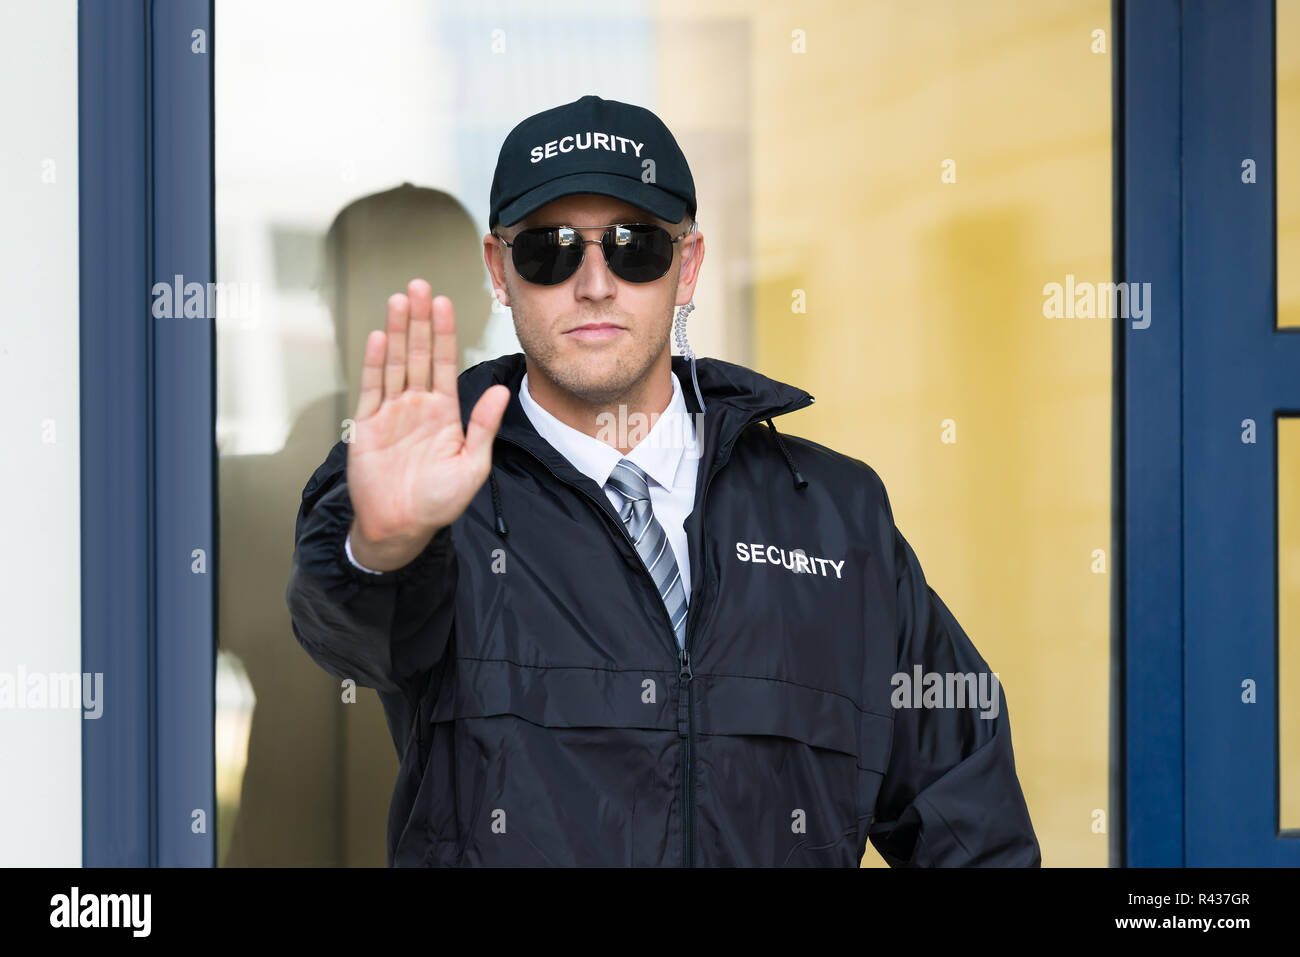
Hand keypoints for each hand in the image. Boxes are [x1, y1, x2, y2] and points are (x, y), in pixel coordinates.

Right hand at [346, 280, 509, 569]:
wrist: (401, 528)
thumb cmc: (438, 502)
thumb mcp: (472, 464)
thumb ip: (484, 426)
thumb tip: (500, 391)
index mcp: (444, 412)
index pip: (444, 363)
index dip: (444, 332)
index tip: (443, 303)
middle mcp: (417, 406)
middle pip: (418, 354)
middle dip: (419, 320)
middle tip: (418, 286)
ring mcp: (392, 413)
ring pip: (395, 363)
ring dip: (397, 332)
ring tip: (399, 300)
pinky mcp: (368, 425)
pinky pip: (372, 388)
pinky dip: (375, 362)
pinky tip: (380, 337)